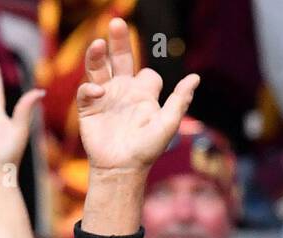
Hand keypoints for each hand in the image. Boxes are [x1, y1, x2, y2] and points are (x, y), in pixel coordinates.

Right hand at [77, 17, 198, 173]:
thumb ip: (180, 100)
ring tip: (97, 44)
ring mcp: (105, 97)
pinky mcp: (89, 107)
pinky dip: (90, 88)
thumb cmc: (146, 149)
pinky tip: (97, 91)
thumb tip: (196, 78)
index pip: (147, 74)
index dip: (148, 75)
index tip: (148, 82)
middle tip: (117, 23)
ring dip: (96, 55)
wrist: (122, 169)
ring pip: (99, 68)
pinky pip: (86, 90)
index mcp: (143, 94)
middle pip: (120, 58)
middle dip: (119, 41)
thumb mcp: (167, 124)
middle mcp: (124, 91)